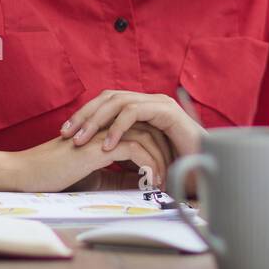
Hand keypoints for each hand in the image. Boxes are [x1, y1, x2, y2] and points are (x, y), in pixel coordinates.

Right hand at [9, 123, 173, 192]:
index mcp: (105, 131)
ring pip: (146, 137)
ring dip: (161, 159)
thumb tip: (138, 182)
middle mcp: (107, 127)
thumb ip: (115, 175)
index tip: (167, 167)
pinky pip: (135, 148)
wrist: (28, 174)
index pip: (142, 130)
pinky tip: (153, 180)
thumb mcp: (92, 176)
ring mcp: (103, 133)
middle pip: (149, 129)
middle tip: (175, 172)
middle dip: (165, 150)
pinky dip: (148, 164)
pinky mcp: (99, 145)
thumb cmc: (54, 175)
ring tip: (166, 180)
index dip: (157, 147)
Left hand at [60, 90, 205, 162]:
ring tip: (80, 140)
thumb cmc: (174, 168)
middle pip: (107, 98)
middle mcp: (147, 101)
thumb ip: (119, 150)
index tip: (63, 134)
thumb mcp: (137, 156)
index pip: (104, 103)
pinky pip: (135, 112)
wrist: (205, 171)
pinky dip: (117, 127)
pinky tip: (106, 145)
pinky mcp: (166, 111)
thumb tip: (89, 154)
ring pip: (118, 102)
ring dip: (95, 121)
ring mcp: (157, 103)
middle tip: (64, 135)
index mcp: (139, 108)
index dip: (83, 115)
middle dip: (83, 115)